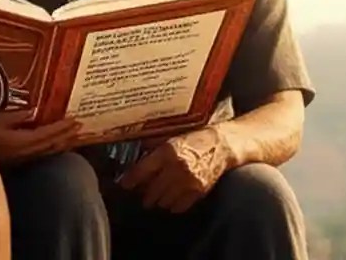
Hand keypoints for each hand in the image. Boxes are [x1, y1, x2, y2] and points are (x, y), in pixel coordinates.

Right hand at [0, 110, 80, 164]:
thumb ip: (18, 116)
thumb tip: (36, 111)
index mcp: (20, 142)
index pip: (47, 134)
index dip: (62, 127)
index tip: (75, 119)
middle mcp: (24, 153)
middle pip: (51, 145)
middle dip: (67, 136)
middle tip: (81, 126)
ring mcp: (21, 160)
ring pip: (47, 152)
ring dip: (62, 144)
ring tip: (74, 136)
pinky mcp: (17, 162)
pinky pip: (40, 155)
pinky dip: (51, 148)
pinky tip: (55, 145)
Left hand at [117, 126, 234, 212]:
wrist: (221, 145)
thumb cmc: (195, 139)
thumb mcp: (171, 138)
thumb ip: (153, 148)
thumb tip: (135, 156)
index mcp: (167, 151)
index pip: (142, 170)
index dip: (130, 180)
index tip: (124, 185)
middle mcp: (176, 167)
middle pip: (151, 191)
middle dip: (144, 194)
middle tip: (142, 192)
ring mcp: (188, 181)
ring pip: (163, 202)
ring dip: (158, 200)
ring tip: (158, 194)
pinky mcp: (198, 191)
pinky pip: (178, 207)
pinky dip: (172, 205)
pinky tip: (172, 197)